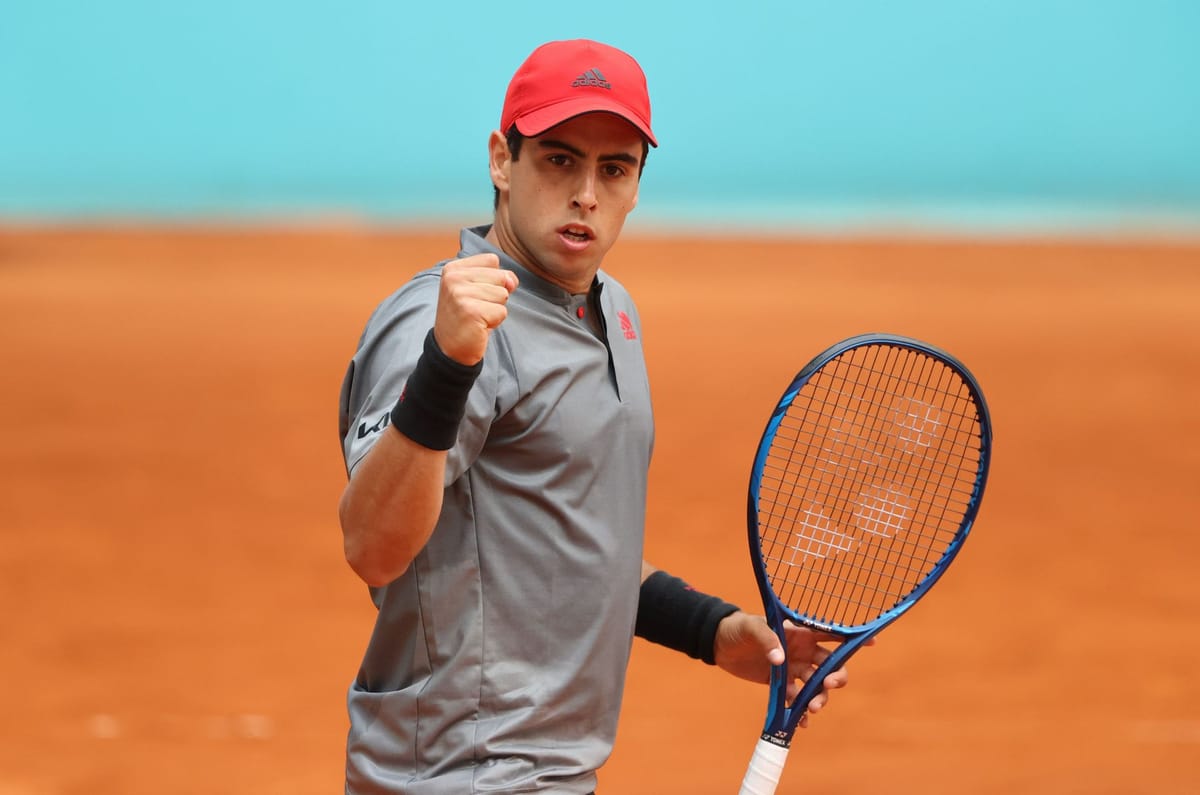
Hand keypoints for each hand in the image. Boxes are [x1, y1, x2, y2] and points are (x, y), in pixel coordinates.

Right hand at [434, 253, 518, 364]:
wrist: (450, 348)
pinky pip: (502, 311)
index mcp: (453, 268)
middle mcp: (454, 278)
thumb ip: (498, 277)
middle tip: (476, 308)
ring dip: (495, 309)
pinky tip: (478, 326)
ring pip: (503, 294)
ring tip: (477, 317)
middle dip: (495, 296)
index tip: (475, 294)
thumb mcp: (478, 289)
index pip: (492, 260)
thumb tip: (512, 281)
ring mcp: (460, 294)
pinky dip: (495, 322)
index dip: (493, 279)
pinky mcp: (471, 312)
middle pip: (500, 277)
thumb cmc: (466, 317)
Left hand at [714, 613, 864, 727]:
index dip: (851, 639)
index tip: (872, 643)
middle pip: (831, 666)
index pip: (831, 634)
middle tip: (827, 685)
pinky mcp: (782, 685)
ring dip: (820, 698)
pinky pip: (798, 700)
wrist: (719, 645)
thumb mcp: (750, 627)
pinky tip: (800, 722)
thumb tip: (780, 659)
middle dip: (836, 678)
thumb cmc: (737, 628)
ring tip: (812, 709)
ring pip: (817, 687)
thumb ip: (767, 639)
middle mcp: (802, 652)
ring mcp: (794, 669)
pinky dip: (801, 712)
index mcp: (800, 633)